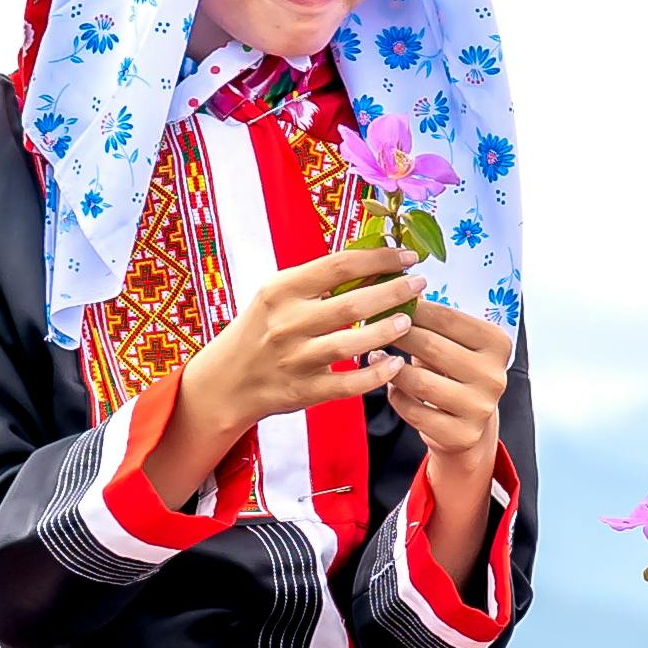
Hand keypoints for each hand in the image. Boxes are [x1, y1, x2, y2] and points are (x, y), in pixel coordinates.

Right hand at [151, 242, 412, 500]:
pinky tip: (395, 364)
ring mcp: (296, 359)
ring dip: (387, 330)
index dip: (379, 258)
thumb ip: (319, 281)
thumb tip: (375, 261)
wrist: (226, 381)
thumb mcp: (279, 296)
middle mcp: (288, 323)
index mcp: (281, 290)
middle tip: (421, 284)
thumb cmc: (261, 330)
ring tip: (409, 320)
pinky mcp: (304, 391)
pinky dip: (376, 375)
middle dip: (394, 291)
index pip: (339, 265)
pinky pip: (349, 384)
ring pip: (352, 344)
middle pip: (352, 303)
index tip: (408, 257)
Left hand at [386, 295, 510, 484]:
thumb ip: (432, 320)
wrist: (468, 425)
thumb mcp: (453, 342)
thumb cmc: (454, 372)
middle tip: (371, 326)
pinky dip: (396, 396)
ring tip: (374, 356)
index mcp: (498, 344)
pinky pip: (413, 411)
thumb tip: (399, 287)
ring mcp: (480, 408)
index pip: (448, 317)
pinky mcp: (461, 435)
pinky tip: (389, 385)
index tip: (387, 300)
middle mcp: (495, 376)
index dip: (413, 308)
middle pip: (431, 346)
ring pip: (419, 381)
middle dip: (395, 333)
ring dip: (389, 367)